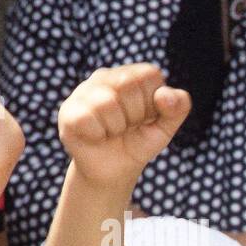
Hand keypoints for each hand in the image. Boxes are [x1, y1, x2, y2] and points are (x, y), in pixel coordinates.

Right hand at [57, 64, 190, 188]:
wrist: (115, 171)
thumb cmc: (139, 142)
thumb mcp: (165, 127)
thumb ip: (177, 108)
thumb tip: (165, 94)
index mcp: (131, 74)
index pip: (150, 75)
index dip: (153, 102)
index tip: (147, 117)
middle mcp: (105, 76)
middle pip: (128, 85)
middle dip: (136, 115)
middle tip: (128, 126)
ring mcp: (83, 92)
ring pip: (107, 103)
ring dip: (117, 127)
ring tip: (112, 131)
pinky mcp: (68, 111)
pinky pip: (88, 118)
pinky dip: (98, 134)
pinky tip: (97, 136)